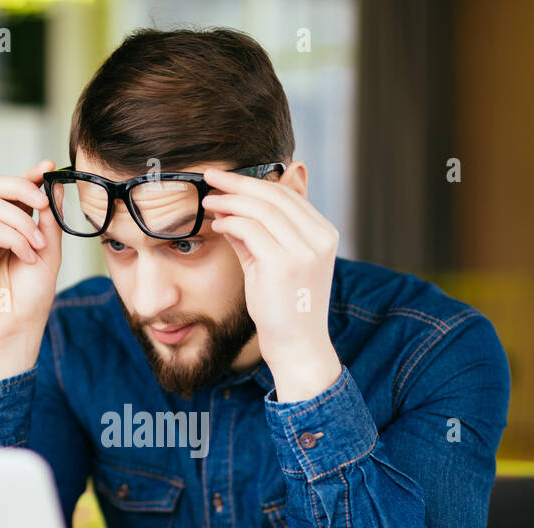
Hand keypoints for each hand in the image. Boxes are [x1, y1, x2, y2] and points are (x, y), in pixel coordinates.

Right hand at [0, 159, 61, 382]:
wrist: (18, 327)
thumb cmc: (32, 295)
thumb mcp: (50, 252)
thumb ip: (50, 221)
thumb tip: (55, 188)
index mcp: (8, 225)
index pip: (13, 188)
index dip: (29, 174)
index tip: (49, 167)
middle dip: (22, 187)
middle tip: (43, 204)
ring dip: (23, 223)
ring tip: (37, 246)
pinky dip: (14, 239)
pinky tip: (26, 257)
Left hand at [202, 167, 341, 401]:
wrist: (297, 345)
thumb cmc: (284, 308)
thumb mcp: (273, 263)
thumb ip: (258, 235)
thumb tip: (230, 208)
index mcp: (324, 234)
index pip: (287, 195)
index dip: (255, 182)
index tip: (227, 179)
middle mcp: (319, 238)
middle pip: (274, 195)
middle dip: (238, 182)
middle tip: (211, 175)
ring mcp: (304, 250)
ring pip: (261, 208)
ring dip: (230, 200)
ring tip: (209, 200)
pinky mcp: (283, 264)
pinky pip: (250, 229)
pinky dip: (230, 221)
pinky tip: (217, 224)